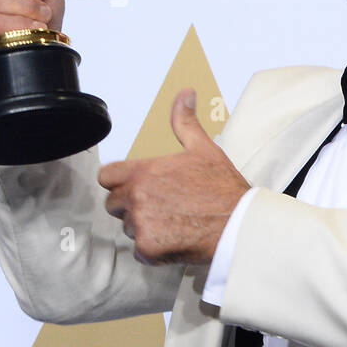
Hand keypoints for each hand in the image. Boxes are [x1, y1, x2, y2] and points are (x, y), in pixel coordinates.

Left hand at [98, 89, 250, 265]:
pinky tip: (176, 240)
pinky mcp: (148, 249)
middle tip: (162, 207)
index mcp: (144, 172)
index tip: (137, 186)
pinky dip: (155, 250)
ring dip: (144, 227)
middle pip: (114, 204)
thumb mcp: (204, 149)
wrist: (239, 224)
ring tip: (174, 223)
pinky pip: (140, 251)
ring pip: (128, 227)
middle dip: (132, 205)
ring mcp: (141, 224)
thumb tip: (185, 94)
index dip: (120, 181)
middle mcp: (137, 197)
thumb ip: (184, 122)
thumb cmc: (223, 188)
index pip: (107, 177)